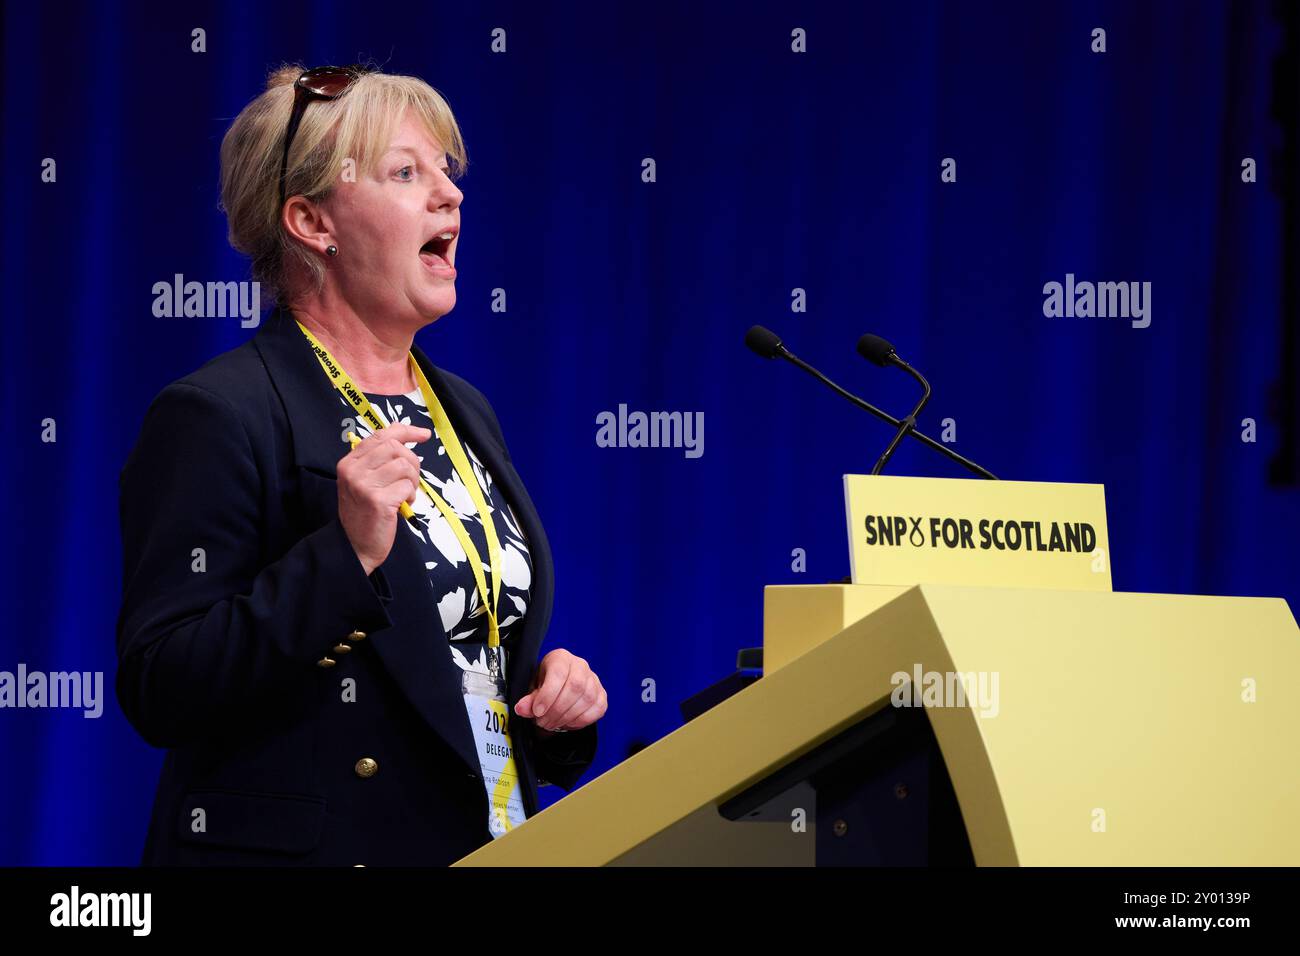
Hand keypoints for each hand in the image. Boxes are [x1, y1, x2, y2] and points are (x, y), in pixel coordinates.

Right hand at [336, 424, 430, 574]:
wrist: (355, 545)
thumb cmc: (365, 512)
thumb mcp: (365, 480)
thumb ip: (379, 458)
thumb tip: (405, 433)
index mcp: (349, 462)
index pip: (381, 436)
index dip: (406, 431)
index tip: (423, 434)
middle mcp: (353, 471)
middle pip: (396, 448)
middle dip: (413, 462)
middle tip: (411, 479)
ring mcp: (364, 486)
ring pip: (405, 466)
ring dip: (413, 481)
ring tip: (406, 494)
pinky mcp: (378, 501)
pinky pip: (407, 486)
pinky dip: (411, 495)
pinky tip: (403, 504)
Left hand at [514, 649, 606, 731]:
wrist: (559, 687)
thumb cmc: (546, 685)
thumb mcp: (534, 689)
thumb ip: (528, 700)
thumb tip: (522, 709)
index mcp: (561, 658)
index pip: (558, 673)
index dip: (548, 695)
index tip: (538, 711)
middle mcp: (580, 665)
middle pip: (575, 687)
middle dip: (557, 710)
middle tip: (543, 722)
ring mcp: (594, 680)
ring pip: (586, 699)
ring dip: (567, 717)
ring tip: (552, 724)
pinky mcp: (602, 694)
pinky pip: (597, 709)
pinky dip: (581, 720)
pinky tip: (568, 723)